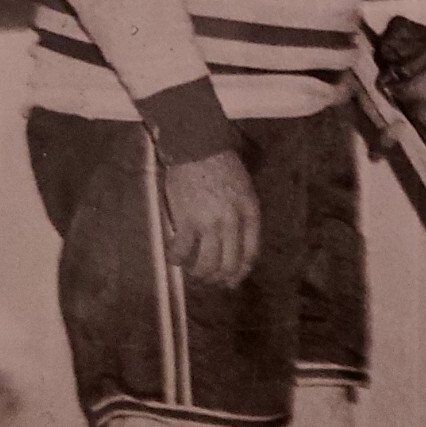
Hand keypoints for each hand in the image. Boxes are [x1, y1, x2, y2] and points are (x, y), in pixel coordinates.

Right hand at [159, 149, 260, 288]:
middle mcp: (232, 222)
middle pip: (229, 264)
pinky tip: (174, 257)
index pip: (251, 253)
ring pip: (206, 264)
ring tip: (193, 270)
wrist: (197, 147)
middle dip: (220, 278)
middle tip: (211, 279)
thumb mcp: (245, 188)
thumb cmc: (222, 165)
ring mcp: (209, 223)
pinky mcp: (186, 222)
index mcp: (250, 212)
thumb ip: (244, 215)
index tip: (233, 279)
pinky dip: (176, 259)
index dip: (241, 271)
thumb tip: (237, 242)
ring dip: (199, 273)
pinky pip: (181, 252)